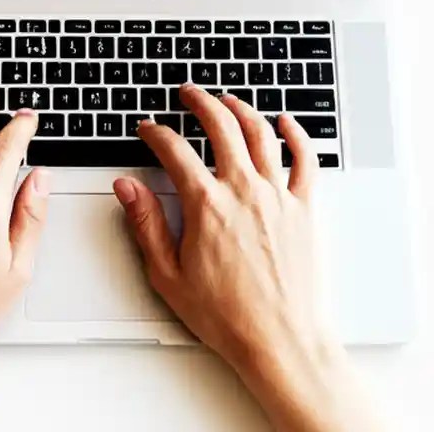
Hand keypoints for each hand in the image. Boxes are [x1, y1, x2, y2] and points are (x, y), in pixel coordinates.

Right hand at [115, 84, 381, 430]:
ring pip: (261, 134)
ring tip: (227, 100)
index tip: (148, 129)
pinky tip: (285, 123)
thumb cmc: (227, 316)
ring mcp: (279, 197)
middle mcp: (244, 192)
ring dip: (241, 109)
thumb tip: (127, 189)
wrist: (280, 340)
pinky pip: (305, 159)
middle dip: (200, 103)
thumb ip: (146, 224)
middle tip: (188, 94)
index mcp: (207, 206)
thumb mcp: (168, 274)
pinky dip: (296, 134)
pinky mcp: (305, 209)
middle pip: (221, 127)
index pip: (174, 152)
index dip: (156, 134)